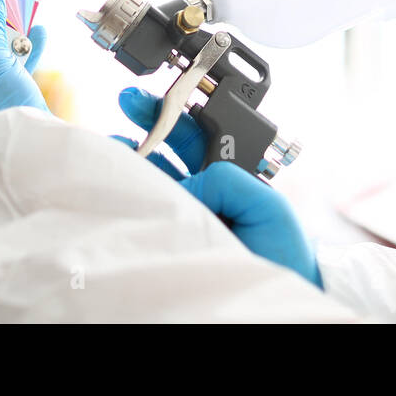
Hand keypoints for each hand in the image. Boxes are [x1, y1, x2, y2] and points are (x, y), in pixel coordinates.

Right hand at [116, 87, 321, 288]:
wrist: (276, 295)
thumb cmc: (283, 254)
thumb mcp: (266, 204)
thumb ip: (228, 180)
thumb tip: (185, 183)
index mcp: (230, 175)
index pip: (197, 135)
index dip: (173, 114)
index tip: (151, 100)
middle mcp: (206, 191)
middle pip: (169, 148)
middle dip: (147, 124)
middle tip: (127, 103)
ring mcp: (188, 213)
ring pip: (155, 177)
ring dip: (133, 158)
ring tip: (113, 145)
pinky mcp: (174, 237)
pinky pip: (150, 210)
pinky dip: (132, 195)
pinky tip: (118, 184)